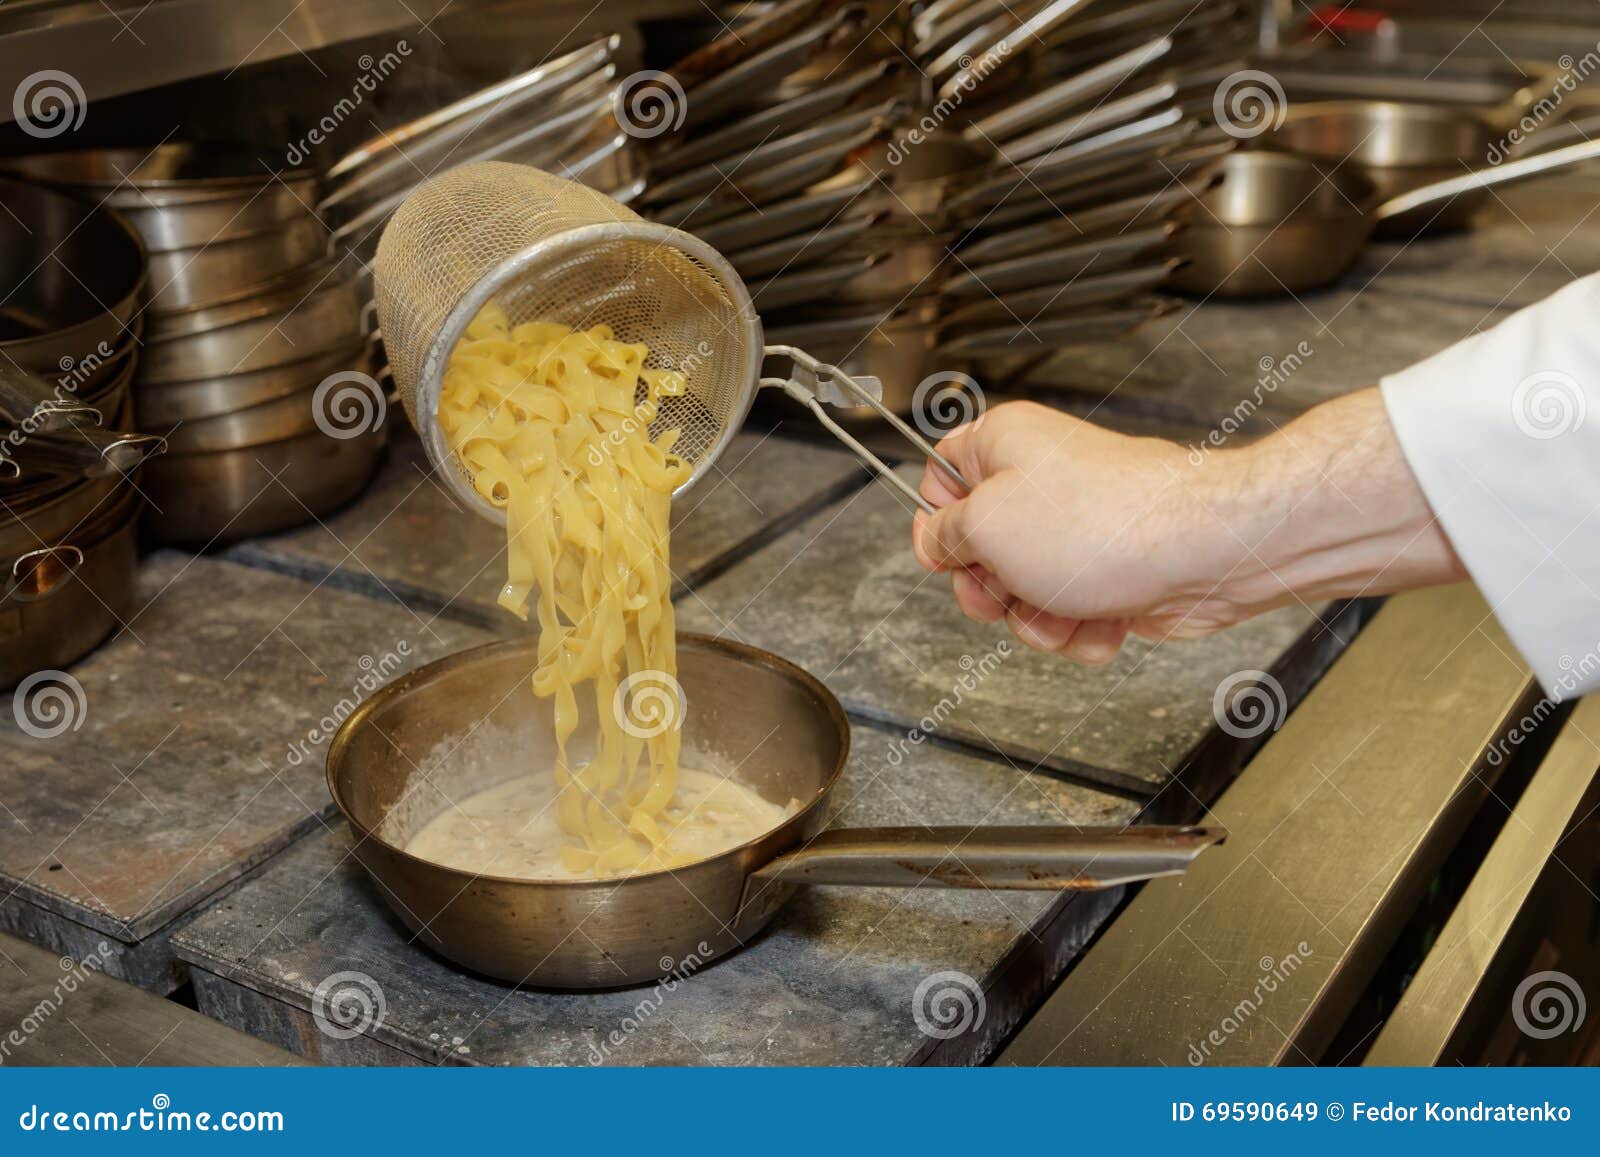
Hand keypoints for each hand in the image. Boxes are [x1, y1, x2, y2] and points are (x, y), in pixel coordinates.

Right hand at [912, 394, 1462, 662]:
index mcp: (1003, 446)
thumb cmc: (1108, 524)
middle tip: (1007, 587)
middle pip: (977, 551)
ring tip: (1068, 607)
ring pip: (1021, 595)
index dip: (936, 523)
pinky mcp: (1107, 576)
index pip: (939, 476)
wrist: (1203, 553)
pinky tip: (1105, 620)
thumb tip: (937, 542)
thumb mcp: (986, 526)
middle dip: (989, 589)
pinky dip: (1081, 630)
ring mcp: (1076, 533)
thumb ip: (944, 535)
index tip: (949, 550)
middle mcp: (1041, 484)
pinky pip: (1068, 617)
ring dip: (1038, 618)